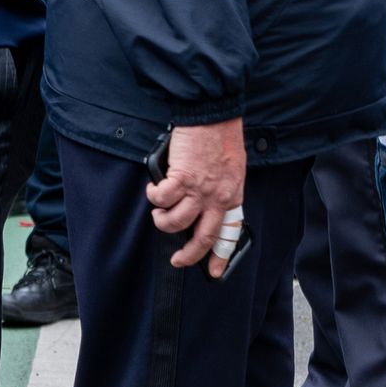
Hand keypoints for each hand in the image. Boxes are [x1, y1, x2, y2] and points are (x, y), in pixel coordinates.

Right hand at [145, 119, 245, 277]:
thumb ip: (219, 189)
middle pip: (202, 237)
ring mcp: (199, 190)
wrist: (213, 113)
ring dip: (162, 220)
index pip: (228, 233)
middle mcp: (217, 198)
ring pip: (175, 221)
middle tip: (178, 260)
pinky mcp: (181, 177)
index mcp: (232, 196)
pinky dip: (154, 196)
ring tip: (159, 210)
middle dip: (188, 254)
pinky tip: (153, 188)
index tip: (214, 272)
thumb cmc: (221, 137)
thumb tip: (201, 204)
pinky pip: (162, 198)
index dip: (220, 255)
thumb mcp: (231, 170)